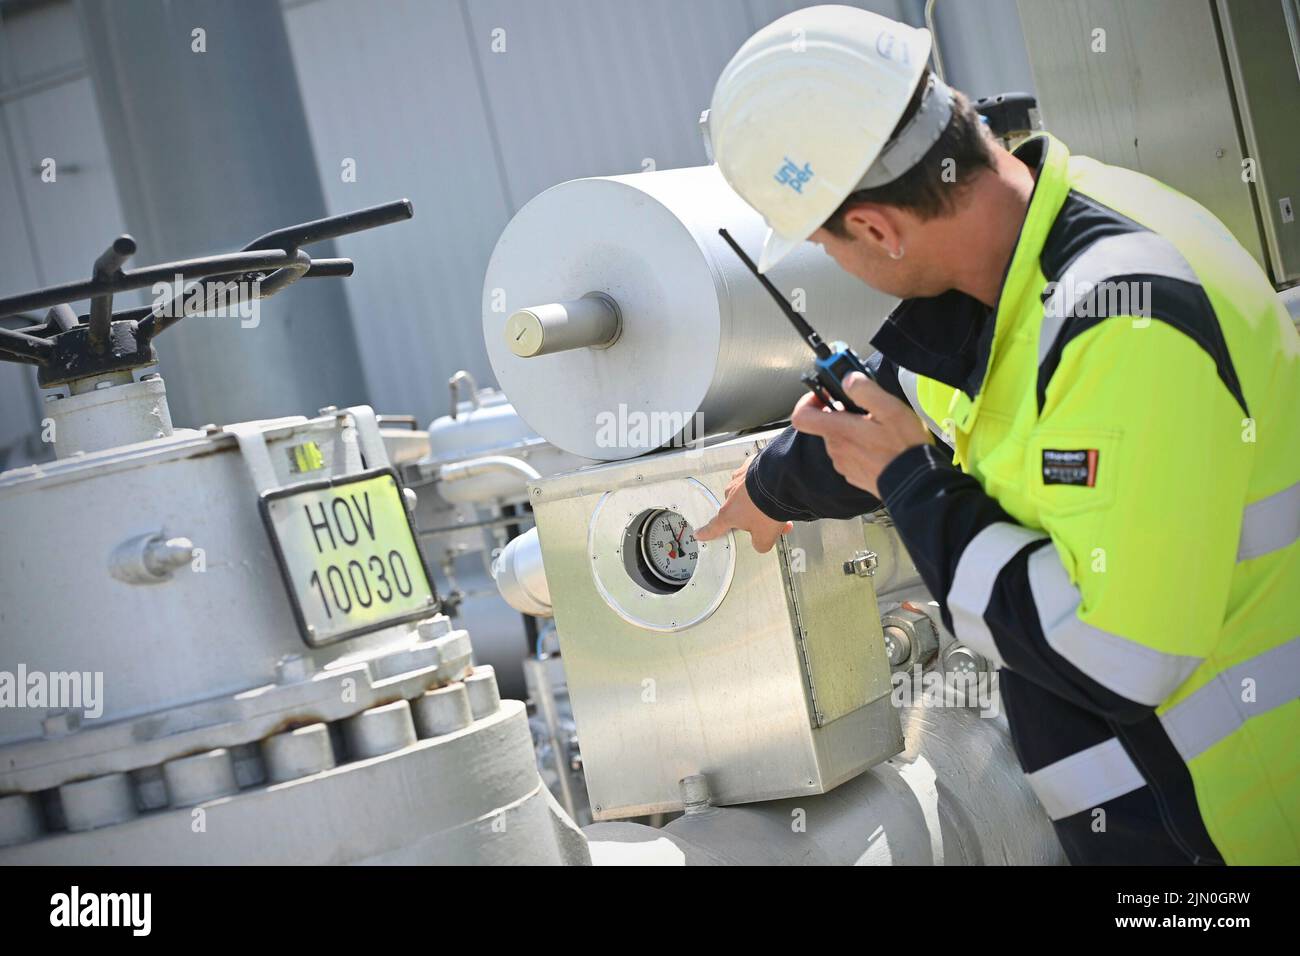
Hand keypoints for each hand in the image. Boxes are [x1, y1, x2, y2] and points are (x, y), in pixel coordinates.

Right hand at [695, 459, 792, 553]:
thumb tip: (761, 543)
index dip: (707, 532)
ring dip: (760, 499)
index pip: (715, 527)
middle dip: (753, 516)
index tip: (700, 533)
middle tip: (769, 521)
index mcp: (729, 514)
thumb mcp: (765, 537)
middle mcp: (731, 494)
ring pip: (748, 492)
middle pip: (738, 510)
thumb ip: (759, 544)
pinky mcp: (751, 465)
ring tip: (777, 504)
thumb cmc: (768, 507)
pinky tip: (776, 487)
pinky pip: (755, 476)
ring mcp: (740, 479)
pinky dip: (764, 481)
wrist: (780, 481)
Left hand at [790, 372, 929, 497]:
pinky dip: (860, 445)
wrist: (916, 485)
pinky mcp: (853, 474)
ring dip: (854, 429)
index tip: (825, 394)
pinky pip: (850, 454)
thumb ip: (864, 390)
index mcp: (839, 431)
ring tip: (878, 428)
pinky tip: (881, 445)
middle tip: (867, 408)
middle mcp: (835, 449)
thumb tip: (847, 379)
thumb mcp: (890, 409)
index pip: (801, 416)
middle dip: (843, 412)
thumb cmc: (903, 447)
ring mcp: (843, 464)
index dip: (808, 400)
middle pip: (826, 424)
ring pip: (840, 438)